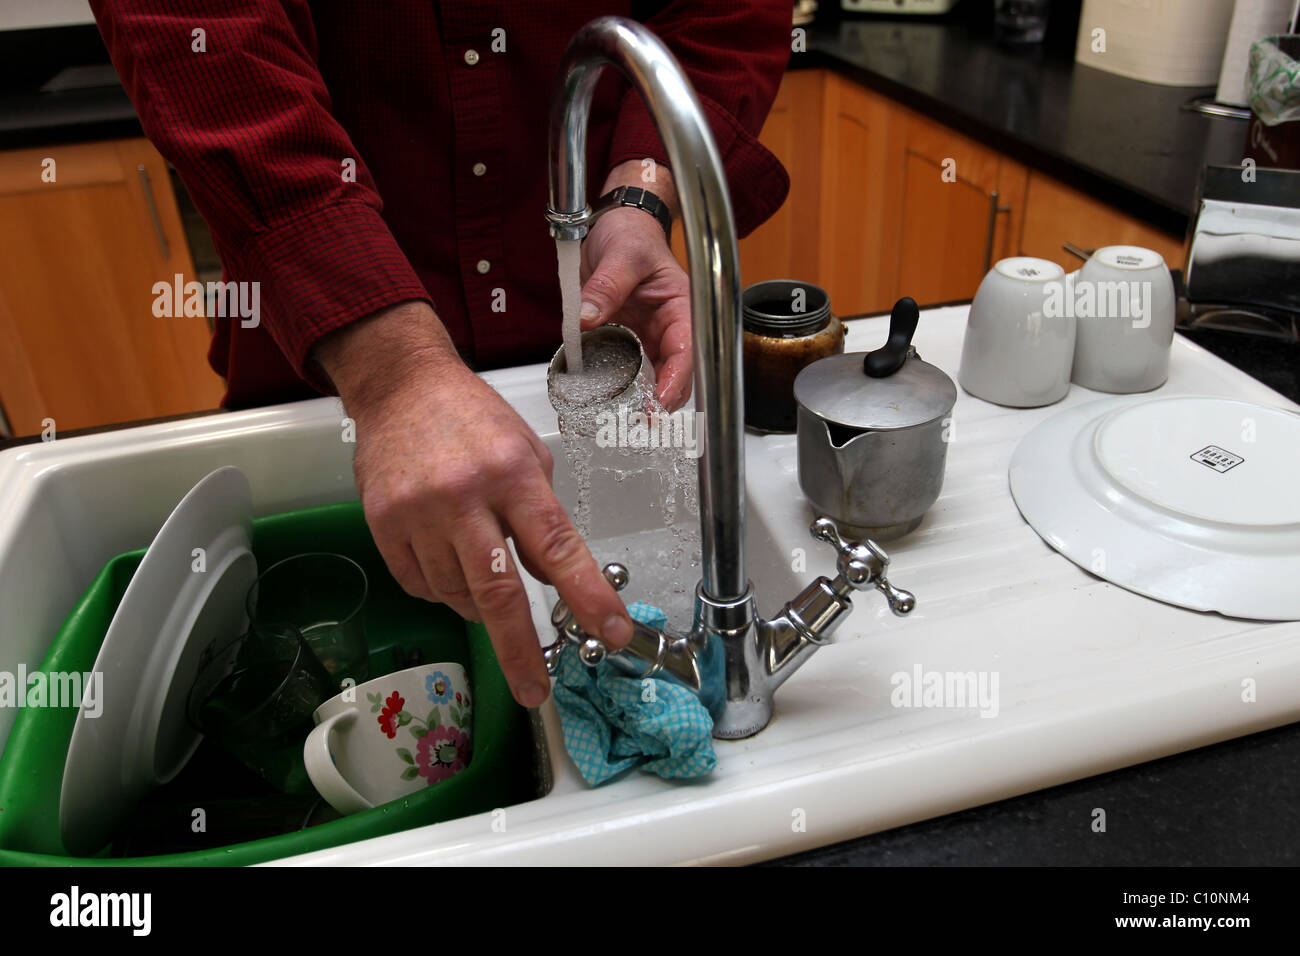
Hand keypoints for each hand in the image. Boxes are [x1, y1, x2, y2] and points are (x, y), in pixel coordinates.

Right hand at [314, 302, 633, 708]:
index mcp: (512, 473)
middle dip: (521, 650)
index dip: (588, 596)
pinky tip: (450, 564)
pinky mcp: (383, 525)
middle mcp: (464, 496)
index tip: (612, 632)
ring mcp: (418, 514)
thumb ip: (542, 516)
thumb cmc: (472, 419)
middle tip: (535, 690)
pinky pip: (420, 585)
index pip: (558, 547)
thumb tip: (554, 578)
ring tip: (483, 574)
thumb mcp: (526, 453)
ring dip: (479, 605)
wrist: (400, 388)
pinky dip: (443, 590)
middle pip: (499, 591)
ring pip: (457, 594)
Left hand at [578, 165, 691, 410]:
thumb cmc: (632, 234)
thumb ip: (607, 285)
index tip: (658, 404)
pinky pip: (621, 371)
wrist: (615, 227)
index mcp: (682, 309)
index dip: (676, 382)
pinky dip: (611, 389)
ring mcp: (647, 340)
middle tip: (635, 426)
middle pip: (673, 377)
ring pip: (648, 382)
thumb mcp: (621, 253)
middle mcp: (669, 330)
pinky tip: (594, 403)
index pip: (688, 353)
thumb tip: (588, 316)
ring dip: (634, 403)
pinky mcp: (626, 344)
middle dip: (657, 405)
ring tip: (612, 423)